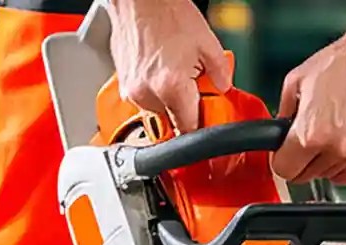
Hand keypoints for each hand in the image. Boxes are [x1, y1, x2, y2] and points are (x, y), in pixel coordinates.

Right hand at [107, 0, 231, 132]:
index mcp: (170, 87)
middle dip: (186, 109)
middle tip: (194, 88)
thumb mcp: (208, 44)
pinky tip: (161, 69)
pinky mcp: (122, 84)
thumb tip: (223, 91)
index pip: (190, 129)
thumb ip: (222, 75)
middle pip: (173, 122)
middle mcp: (147, 94)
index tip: (207, 122)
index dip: (202, 128)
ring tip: (174, 71)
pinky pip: (144, 99)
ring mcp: (131, 91)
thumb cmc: (167, 13)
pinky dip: (154, 90)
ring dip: (169, 100)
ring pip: (157, 112)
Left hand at [271, 36, 345, 185]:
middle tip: (308, 140)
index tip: (284, 154)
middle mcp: (336, 147)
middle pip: (306, 175)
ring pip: (329, 176)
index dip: (281, 160)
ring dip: (325, 161)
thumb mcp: (297, 80)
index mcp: (310, 132)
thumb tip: (278, 130)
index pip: (284, 169)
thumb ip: (282, 111)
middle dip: (302, 160)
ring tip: (332, 134)